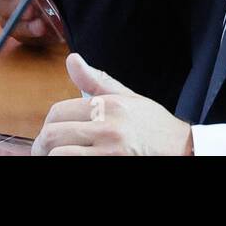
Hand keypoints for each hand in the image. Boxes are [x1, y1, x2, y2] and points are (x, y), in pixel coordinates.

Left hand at [32, 54, 192, 155]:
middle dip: (42, 145)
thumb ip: (97, 81)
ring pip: (59, 154)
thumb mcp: (128, 98)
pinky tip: (70, 162)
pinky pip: (74, 165)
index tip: (49, 134)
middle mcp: (108, 127)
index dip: (48, 125)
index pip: (59, 112)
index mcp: (109, 105)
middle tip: (43, 151)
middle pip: (53, 134)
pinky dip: (66, 163)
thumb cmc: (154, 126)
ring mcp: (110, 151)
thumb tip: (72, 59)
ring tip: (54, 158)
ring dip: (51, 157)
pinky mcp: (111, 166)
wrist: (183, 149)